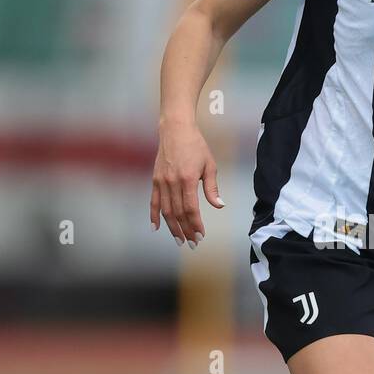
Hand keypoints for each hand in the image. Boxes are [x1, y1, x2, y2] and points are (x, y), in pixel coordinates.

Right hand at [150, 122, 223, 244]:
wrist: (175, 130)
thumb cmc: (196, 146)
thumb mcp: (209, 165)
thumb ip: (212, 188)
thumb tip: (219, 205)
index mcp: (188, 179)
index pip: (191, 209)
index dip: (195, 224)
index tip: (201, 235)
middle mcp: (173, 182)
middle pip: (179, 213)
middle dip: (186, 230)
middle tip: (192, 243)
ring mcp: (162, 181)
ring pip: (166, 210)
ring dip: (172, 227)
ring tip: (179, 240)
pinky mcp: (155, 180)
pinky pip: (154, 201)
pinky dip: (154, 215)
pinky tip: (156, 228)